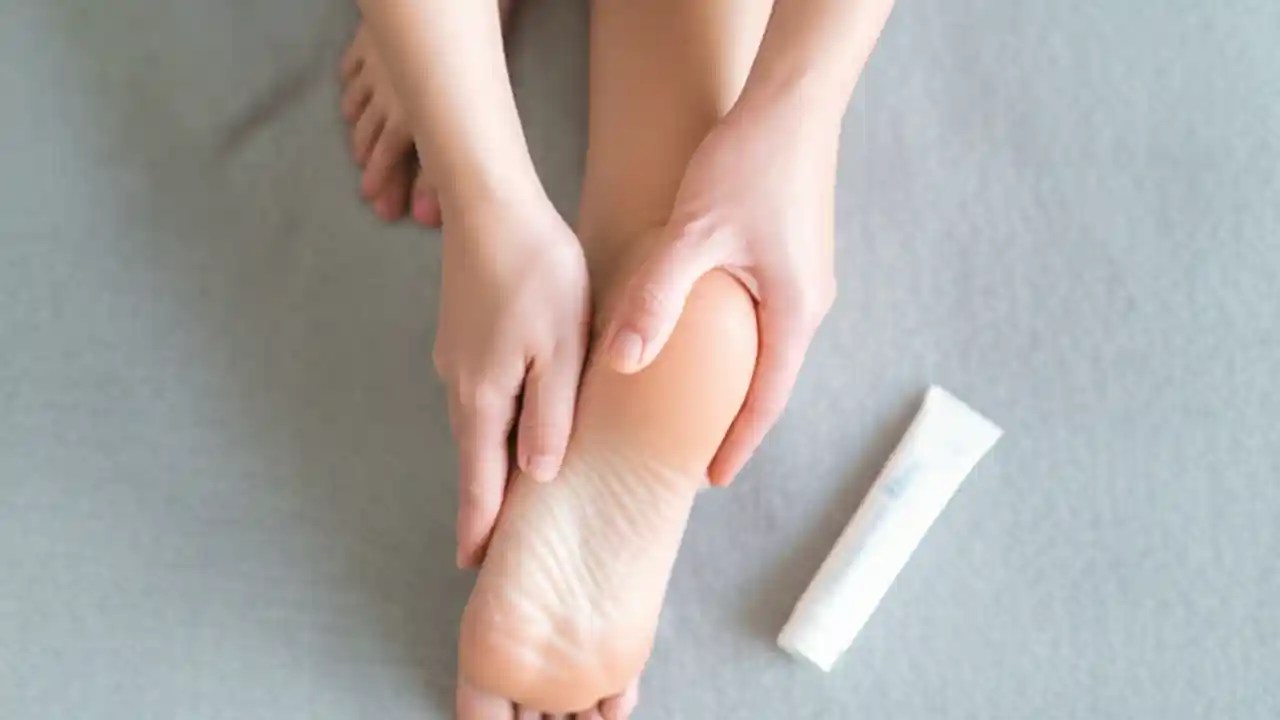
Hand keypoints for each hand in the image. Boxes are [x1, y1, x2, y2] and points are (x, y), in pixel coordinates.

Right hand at [433, 195, 588, 566]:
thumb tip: (537, 474)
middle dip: (483, 501)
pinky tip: (513, 422)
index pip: (479, 478)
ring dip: (490, 461)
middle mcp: (460, 383)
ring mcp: (456, 358)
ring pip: (477, 424)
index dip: (479, 524)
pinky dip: (494, 422)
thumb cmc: (538, 271)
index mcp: (484, 395)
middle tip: (490, 544)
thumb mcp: (561, 347)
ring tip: (506, 493)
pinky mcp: (463, 335)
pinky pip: (480, 394)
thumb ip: (551, 414)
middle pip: (474, 457)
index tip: (474, 564)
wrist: (491, 202)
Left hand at [601, 96, 839, 485]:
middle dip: (736, 417)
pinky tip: (705, 335)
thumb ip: (658, 298)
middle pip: (772, 378)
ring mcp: (807, 276)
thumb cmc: (751, 163)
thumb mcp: (695, 235)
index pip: (767, 401)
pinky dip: (738, 340)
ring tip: (695, 401)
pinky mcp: (793, 253)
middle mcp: (810, 301)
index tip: (711, 480)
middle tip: (694, 447)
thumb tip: (623, 362)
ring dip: (737, 377)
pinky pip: (767, 314)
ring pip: (769, 345)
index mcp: (796, 311)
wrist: (795, 100)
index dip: (738, 444)